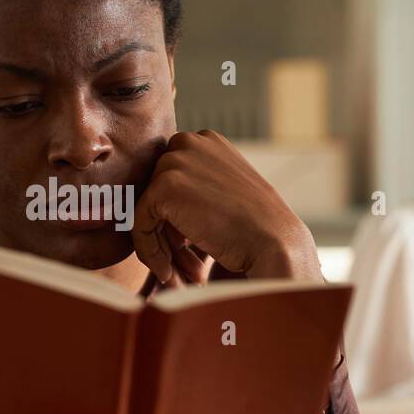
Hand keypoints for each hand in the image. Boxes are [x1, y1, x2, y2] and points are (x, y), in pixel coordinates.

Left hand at [132, 130, 321, 284]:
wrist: (274, 243)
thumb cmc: (256, 229)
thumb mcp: (225, 194)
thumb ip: (196, 191)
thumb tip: (159, 213)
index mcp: (207, 141)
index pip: (170, 178)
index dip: (176, 216)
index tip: (189, 247)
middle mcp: (190, 142)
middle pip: (155, 192)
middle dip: (168, 231)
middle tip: (188, 264)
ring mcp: (176, 161)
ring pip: (147, 210)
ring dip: (163, 246)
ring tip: (185, 272)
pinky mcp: (164, 186)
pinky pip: (139, 225)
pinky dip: (150, 252)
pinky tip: (169, 271)